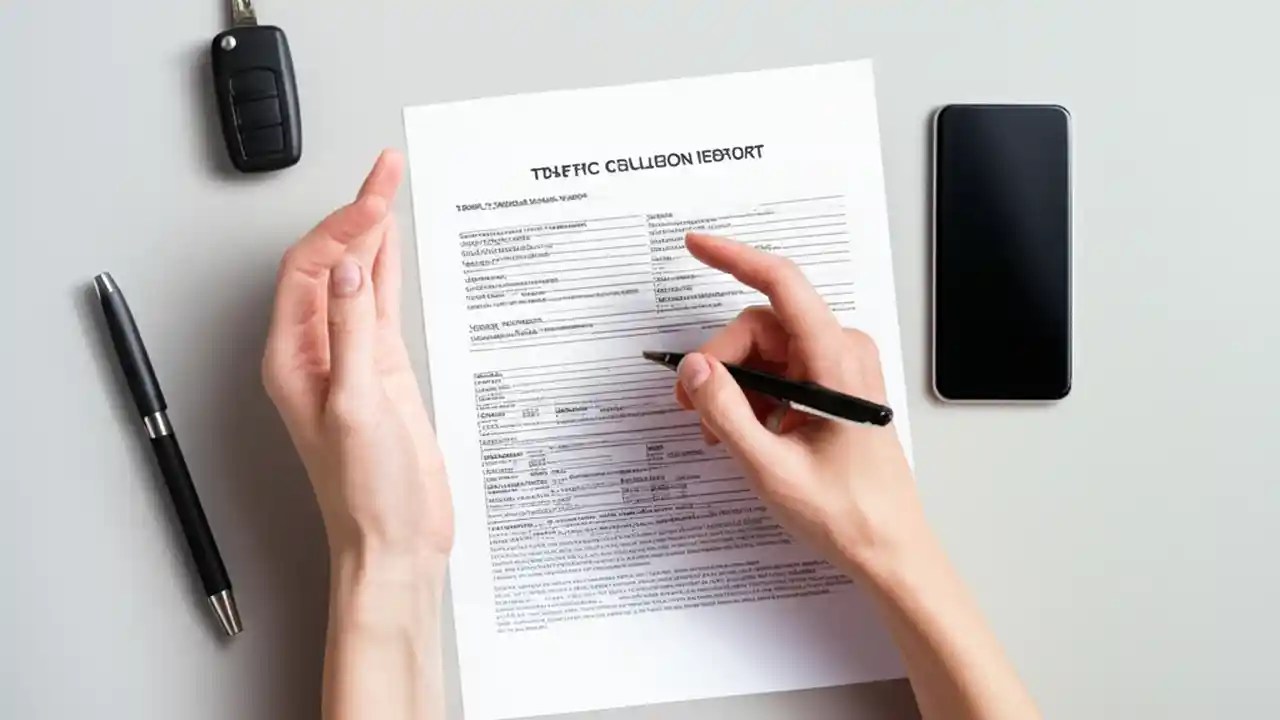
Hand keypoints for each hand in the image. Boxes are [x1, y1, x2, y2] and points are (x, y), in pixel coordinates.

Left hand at [262, 150, 452, 571]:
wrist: (395, 541)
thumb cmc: (366, 492)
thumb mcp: (357, 405)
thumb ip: (354, 333)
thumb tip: (352, 268)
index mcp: (292, 358)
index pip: (309, 270)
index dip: (341, 230)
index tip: (376, 201)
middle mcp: (316, 351)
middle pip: (330, 263)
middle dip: (355, 213)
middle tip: (385, 171)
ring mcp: (352, 359)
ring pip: (359, 278)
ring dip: (373, 232)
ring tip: (390, 186)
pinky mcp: (383, 371)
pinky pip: (384, 306)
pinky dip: (392, 269)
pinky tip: (398, 242)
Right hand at [674, 232, 920, 575]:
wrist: (889, 547)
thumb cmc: (847, 512)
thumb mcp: (771, 468)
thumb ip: (726, 413)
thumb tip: (693, 370)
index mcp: (837, 362)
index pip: (782, 285)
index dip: (735, 259)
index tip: (696, 246)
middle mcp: (841, 353)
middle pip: (760, 327)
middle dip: (719, 362)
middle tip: (690, 406)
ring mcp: (837, 369)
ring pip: (764, 351)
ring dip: (733, 385)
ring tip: (720, 432)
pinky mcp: (831, 387)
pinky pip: (778, 372)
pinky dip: (751, 397)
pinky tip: (745, 434)